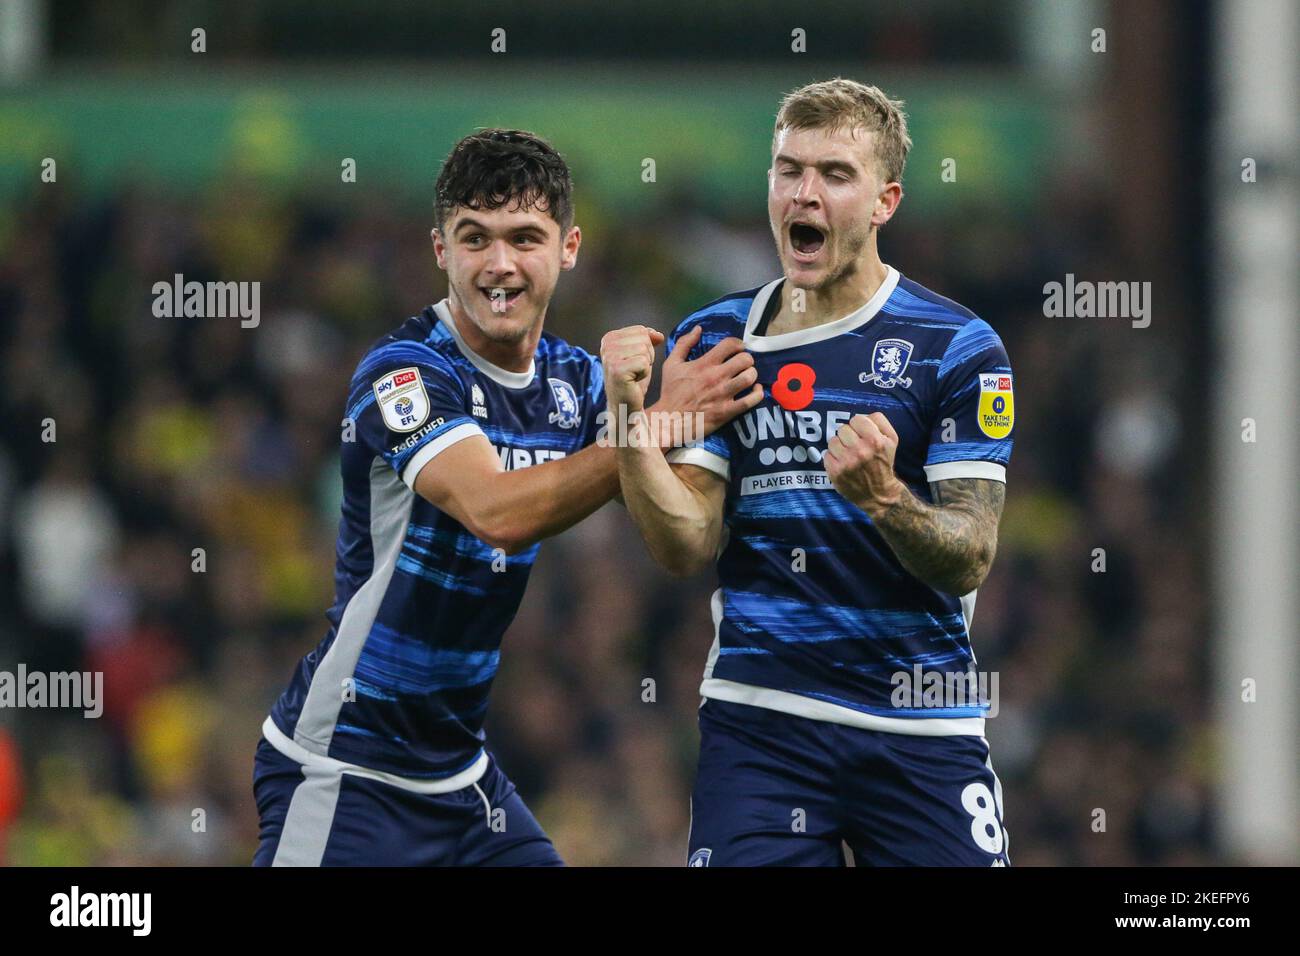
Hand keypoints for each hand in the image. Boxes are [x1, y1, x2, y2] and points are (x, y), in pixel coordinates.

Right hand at [600, 325, 664, 411]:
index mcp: (609, 337)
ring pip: (645, 349)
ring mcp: (610, 357)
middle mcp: (607, 345)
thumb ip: (647, 339)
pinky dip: (644, 373)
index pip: (641, 330)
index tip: (634, 361)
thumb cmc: (633, 380)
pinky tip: (634, 380)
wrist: (625, 404)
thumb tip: (658, 335)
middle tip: (635, 370)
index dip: (645, 347)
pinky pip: (644, 362)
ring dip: (645, 365)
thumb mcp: (640, 354)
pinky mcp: (617, 369)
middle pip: (644, 338)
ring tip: (634, 375)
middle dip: (646, 355)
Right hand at [651, 326, 763, 445]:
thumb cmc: (670, 392)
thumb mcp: (671, 364)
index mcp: (704, 364)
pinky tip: (755, 391)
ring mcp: (723, 394)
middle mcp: (716, 377)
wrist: (668, 420)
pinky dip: (758, 394)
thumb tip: (698, 329)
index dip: (738, 343)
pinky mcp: (727, 411)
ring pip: (750, 377)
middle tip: (743, 364)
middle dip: (747, 359)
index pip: (730, 344)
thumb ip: (684, 343)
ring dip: (752, 375)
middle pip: (745, 360)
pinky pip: (751, 401)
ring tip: (748, 376)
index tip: (738, 349)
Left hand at [824, 413, 907, 518]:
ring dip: (839, 446)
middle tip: (855, 446)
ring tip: (848, 455)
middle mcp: (860, 451)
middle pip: (843, 429)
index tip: (862, 435)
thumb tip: (863, 415)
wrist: (879, 493)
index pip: (856, 419)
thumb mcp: (892, 439)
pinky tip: (843, 463)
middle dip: (848, 436)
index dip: (859, 426)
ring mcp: (846, 462)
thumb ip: (879, 421)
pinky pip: (826, 455)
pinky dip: (833, 458)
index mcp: (875, 441)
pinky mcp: (835, 472)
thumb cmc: (884, 462)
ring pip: (833, 441)